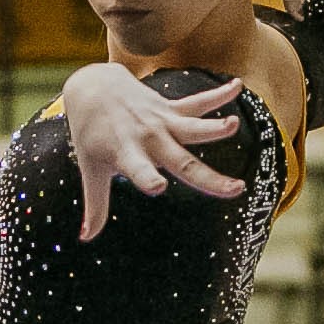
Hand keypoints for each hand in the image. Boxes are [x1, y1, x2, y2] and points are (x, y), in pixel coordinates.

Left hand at [60, 65, 242, 239]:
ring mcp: (161, 122)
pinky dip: (218, 94)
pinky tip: (237, 85)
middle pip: (183, 162)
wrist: (92, 88)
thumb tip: (86, 238)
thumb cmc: (90, 136)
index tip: (158, 186)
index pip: (138, 170)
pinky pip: (197, 102)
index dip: (147, 178)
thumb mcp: (91, 170)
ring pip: (193, 127)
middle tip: (235, 189)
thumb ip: (96, 206)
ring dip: (214, 128)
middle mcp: (148, 139)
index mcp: (127, 155)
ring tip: (234, 125)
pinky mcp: (170, 107)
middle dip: (208, 177)